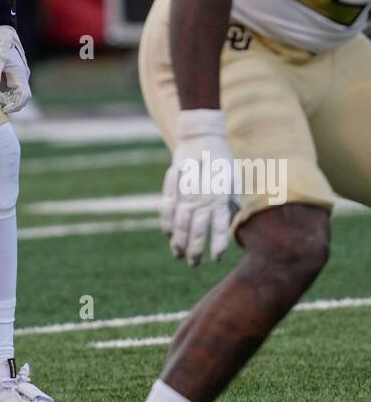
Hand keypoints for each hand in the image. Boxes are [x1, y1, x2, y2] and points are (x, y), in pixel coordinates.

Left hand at [0, 25, 30, 113]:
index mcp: (20, 73)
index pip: (24, 96)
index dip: (15, 106)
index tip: (2, 109)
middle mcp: (21, 75)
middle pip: (20, 97)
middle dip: (9, 104)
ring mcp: (17, 74)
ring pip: (14, 93)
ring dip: (5, 99)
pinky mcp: (10, 72)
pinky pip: (9, 87)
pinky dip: (2, 93)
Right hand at [160, 109, 236, 264]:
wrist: (202, 138)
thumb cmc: (223, 164)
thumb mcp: (234, 182)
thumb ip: (233, 204)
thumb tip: (234, 227)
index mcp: (221, 198)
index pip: (219, 227)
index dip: (218, 244)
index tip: (216, 258)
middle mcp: (202, 196)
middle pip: (196, 229)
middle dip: (194, 249)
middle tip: (194, 263)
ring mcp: (185, 191)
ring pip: (179, 221)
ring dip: (178, 240)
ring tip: (178, 254)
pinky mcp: (172, 184)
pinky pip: (167, 207)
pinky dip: (166, 222)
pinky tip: (168, 234)